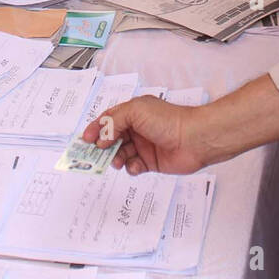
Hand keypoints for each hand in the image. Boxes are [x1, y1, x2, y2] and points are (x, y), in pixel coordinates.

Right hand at [81, 96, 205, 175]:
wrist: (194, 139)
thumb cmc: (168, 120)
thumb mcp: (136, 112)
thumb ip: (114, 121)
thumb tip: (101, 135)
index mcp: (133, 112)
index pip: (109, 119)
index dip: (96, 128)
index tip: (85, 139)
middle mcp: (137, 128)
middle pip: (112, 138)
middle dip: (102, 146)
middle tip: (94, 154)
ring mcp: (144, 145)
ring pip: (120, 154)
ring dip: (115, 158)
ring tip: (117, 161)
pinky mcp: (151, 162)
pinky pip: (133, 166)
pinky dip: (131, 167)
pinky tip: (136, 166)